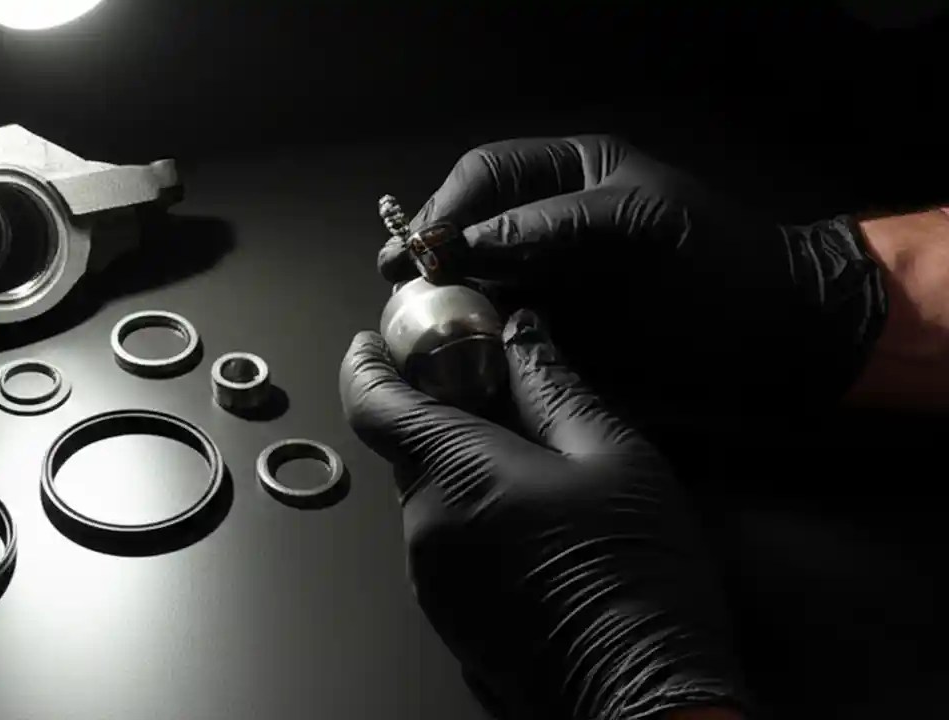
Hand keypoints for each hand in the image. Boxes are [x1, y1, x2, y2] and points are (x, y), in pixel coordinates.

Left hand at [339, 311, 748, 719]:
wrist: (644, 697)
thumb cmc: (636, 575)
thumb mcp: (613, 457)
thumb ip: (552, 387)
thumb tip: (521, 333)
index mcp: (454, 472)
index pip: (372, 402)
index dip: (366, 363)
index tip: (372, 341)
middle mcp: (423, 525)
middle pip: (407, 449)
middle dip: (440, 417)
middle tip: (496, 398)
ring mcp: (430, 577)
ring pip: (429, 497)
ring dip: (463, 472)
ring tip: (535, 473)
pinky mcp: (447, 615)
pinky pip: (444, 543)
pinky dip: (471, 517)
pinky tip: (532, 527)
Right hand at [379, 136, 886, 420]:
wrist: (775, 335)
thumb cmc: (718, 263)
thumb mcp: (639, 226)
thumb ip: (554, 227)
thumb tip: (469, 243)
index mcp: (570, 177)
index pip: (488, 176)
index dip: (449, 207)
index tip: (423, 246)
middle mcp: (549, 224)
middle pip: (468, 228)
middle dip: (431, 253)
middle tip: (398, 283)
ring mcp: (550, 279)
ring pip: (476, 281)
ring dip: (443, 298)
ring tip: (411, 320)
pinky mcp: (556, 331)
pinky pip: (499, 329)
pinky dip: (472, 338)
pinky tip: (450, 351)